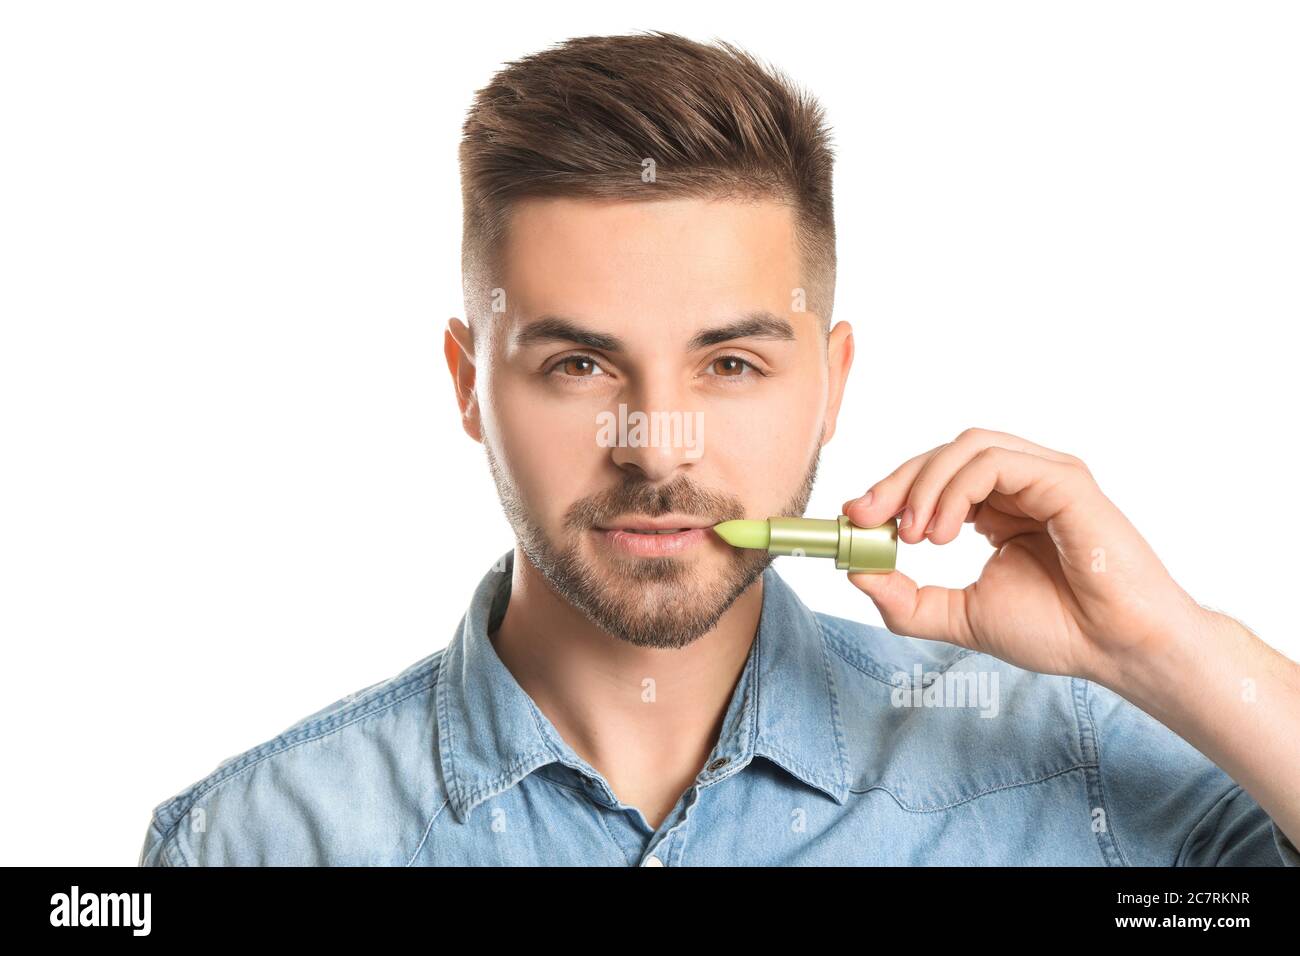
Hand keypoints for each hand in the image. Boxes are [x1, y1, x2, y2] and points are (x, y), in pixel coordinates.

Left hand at [842, 427, 1206, 683]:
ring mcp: (1044, 476)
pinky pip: (996, 460)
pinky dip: (957, 487)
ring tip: (915, 535)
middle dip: (895, 482)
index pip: (934, 478)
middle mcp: (1020, 485)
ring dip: (926, 484)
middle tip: (864, 517)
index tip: (854, 520)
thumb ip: (907, 598)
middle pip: (943, 454)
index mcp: (998, 509)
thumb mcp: (961, 616)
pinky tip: (945, 531)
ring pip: (967, 447)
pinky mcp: (1064, 479)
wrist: (1115, 650)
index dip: (889, 492)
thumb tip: (855, 572)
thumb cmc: (1057, 631)